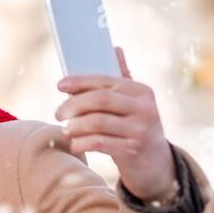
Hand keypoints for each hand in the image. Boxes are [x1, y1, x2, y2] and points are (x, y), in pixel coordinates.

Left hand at [55, 46, 175, 202]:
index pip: (106, 81)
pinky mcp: (132, 150)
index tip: (60, 85)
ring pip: (98, 122)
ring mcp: (139, 130)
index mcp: (142, 91)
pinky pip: (100, 143)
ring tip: (65, 130)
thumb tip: (114, 48)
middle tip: (58, 113)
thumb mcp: (134, 103)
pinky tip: (74, 143)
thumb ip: (122, 79)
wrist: (156, 164)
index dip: (81, 81)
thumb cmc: (136, 128)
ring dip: (75, 126)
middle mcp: (144, 108)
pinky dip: (82, 142)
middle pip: (100, 100)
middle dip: (74, 104)